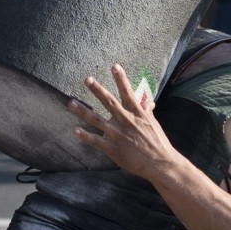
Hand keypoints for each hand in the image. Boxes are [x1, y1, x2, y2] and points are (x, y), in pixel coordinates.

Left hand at [68, 64, 176, 178]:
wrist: (159, 163)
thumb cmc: (158, 143)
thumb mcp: (153, 124)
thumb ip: (147, 112)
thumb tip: (148, 102)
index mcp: (137, 113)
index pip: (127, 92)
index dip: (121, 79)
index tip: (114, 66)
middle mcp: (125, 121)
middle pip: (108, 102)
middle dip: (97, 90)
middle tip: (87, 79)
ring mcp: (117, 134)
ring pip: (96, 119)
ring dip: (82, 111)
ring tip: (71, 103)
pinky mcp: (112, 148)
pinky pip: (95, 140)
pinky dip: (85, 136)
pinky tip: (75, 130)